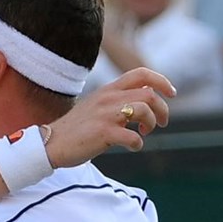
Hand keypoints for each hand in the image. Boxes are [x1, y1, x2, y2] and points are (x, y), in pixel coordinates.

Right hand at [43, 67, 176, 167]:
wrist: (51, 143)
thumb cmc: (77, 128)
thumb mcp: (97, 106)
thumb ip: (118, 101)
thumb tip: (145, 105)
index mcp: (108, 90)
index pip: (141, 74)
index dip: (161, 81)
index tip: (171, 93)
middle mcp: (108, 98)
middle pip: (149, 94)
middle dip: (162, 109)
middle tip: (161, 123)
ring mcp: (106, 115)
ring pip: (144, 110)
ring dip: (151, 124)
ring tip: (144, 133)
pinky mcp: (103, 133)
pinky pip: (133, 137)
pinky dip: (138, 144)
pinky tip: (132, 147)